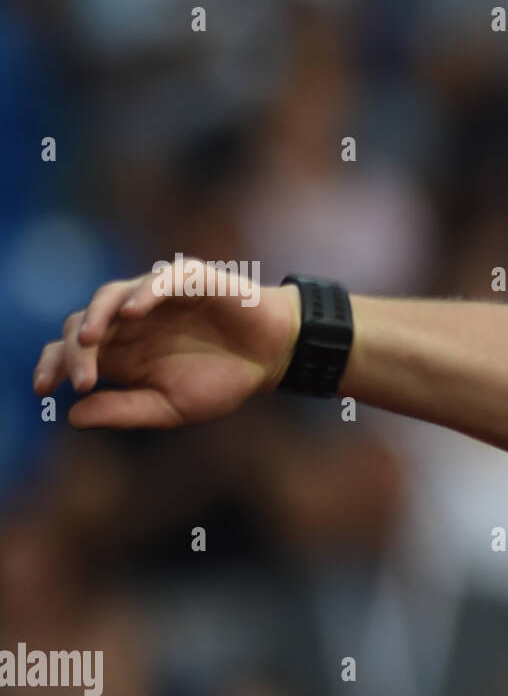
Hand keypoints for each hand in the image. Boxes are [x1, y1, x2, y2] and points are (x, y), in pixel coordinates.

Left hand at [32, 257, 300, 428]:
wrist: (274, 358)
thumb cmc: (224, 380)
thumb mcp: (173, 408)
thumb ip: (126, 410)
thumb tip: (73, 417)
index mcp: (124, 352)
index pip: (72, 350)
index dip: (54, 365)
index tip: (45, 390)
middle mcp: (133, 322)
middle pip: (83, 323)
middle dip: (73, 351)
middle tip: (80, 380)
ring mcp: (158, 298)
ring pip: (110, 295)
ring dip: (96, 316)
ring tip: (90, 340)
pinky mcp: (190, 281)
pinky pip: (159, 279)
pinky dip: (143, 292)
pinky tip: (133, 312)